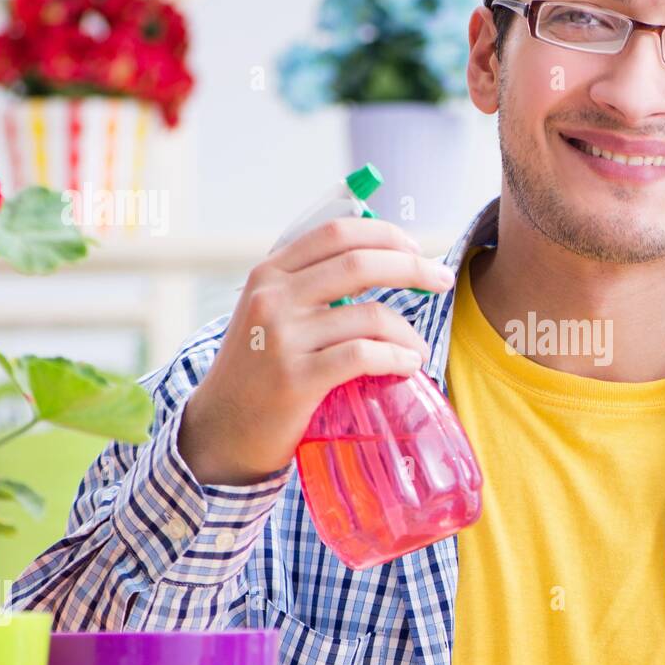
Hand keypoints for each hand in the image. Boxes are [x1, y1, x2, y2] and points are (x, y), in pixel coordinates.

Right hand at [178, 217, 454, 485]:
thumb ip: (312, 286)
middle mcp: (273, 299)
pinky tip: (408, 366)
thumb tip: (380, 259)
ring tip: (420, 350)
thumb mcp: (270, 314)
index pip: (336, 233)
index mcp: (269, 274)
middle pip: (360, 263)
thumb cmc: (257, 371)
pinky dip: (397, 359)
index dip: (384, 234)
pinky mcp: (295, 380)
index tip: (415, 247)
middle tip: (443, 280)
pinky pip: (364, 357)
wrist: (220, 431)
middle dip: (413, 267)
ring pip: (369, 316)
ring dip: (409, 332)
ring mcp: (282, 339)